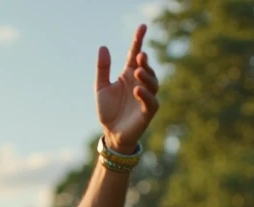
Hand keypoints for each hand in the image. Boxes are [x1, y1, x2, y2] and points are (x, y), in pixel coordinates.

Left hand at [96, 24, 159, 152]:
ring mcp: (145, 97)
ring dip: (147, 76)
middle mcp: (139, 84)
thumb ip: (102, 68)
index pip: (135, 55)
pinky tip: (137, 90)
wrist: (111, 133)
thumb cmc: (108, 110)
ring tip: (138, 71)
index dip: (139, 41)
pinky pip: (151, 101)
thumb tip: (102, 47)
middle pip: (146, 68)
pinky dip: (145, 95)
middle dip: (145, 61)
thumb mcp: (101, 87)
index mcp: (129, 75)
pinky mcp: (147, 112)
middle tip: (140, 55)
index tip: (142, 27)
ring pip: (152, 83)